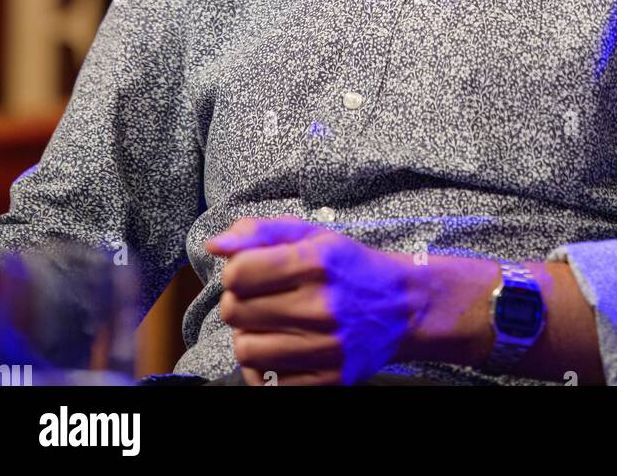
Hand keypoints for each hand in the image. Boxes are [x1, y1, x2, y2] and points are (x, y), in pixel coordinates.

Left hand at [205, 216, 423, 385]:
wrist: (402, 306)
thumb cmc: (348, 267)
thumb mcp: (311, 235)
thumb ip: (259, 232)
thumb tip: (214, 246)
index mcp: (316, 262)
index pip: (238, 274)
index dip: (235, 272)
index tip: (249, 273)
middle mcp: (321, 305)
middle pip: (235, 313)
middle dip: (238, 303)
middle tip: (257, 299)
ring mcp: (326, 347)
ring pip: (246, 350)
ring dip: (247, 336)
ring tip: (266, 325)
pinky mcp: (330, 379)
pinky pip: (267, 383)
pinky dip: (263, 368)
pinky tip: (278, 349)